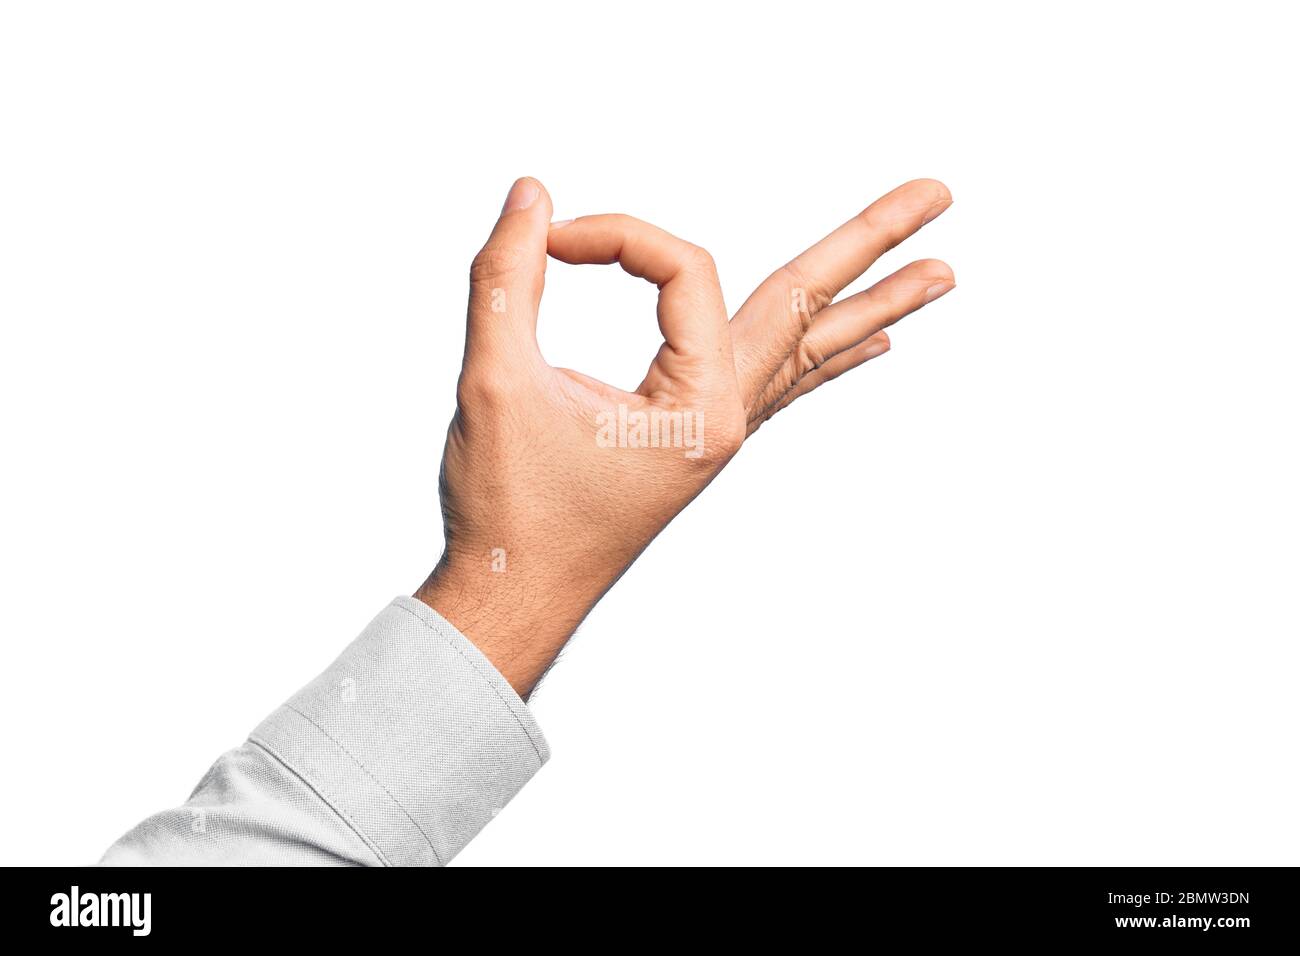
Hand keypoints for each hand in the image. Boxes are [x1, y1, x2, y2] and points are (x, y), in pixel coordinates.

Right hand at [417, 178, 952, 695]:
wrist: (515, 600)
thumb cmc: (509, 509)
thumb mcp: (495, 384)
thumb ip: (505, 280)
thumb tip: (532, 196)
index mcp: (699, 406)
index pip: (683, 271)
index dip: (615, 237)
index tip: (550, 242)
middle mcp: (730, 418)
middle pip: (808, 306)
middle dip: (875, 242)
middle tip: (942, 193)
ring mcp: (724, 434)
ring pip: (809, 350)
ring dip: (875, 304)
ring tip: (944, 274)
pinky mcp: (703, 444)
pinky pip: (788, 387)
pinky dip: (832, 357)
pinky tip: (873, 344)